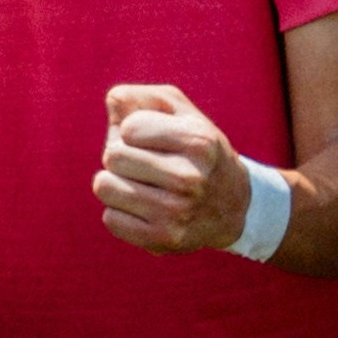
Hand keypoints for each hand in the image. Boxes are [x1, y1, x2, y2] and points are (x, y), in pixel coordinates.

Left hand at [88, 82, 266, 257]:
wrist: (233, 207)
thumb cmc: (195, 150)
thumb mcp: (182, 113)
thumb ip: (144, 98)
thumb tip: (114, 99)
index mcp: (198, 142)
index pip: (129, 127)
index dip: (132, 130)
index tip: (152, 140)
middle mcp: (190, 178)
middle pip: (113, 156)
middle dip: (121, 156)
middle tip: (144, 165)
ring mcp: (176, 213)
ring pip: (105, 187)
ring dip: (116, 183)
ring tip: (142, 185)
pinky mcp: (162, 240)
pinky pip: (110, 218)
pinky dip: (120, 212)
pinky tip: (144, 209)